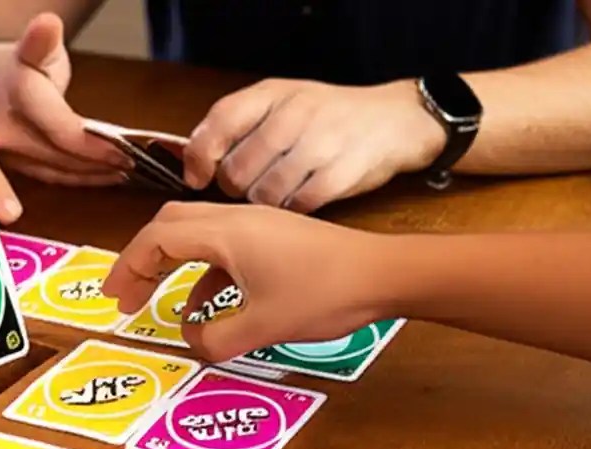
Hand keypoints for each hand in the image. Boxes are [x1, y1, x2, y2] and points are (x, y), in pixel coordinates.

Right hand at [0, 13, 126, 185]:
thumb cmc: (21, 65)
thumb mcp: (37, 47)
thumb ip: (44, 41)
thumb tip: (47, 24)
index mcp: (18, 97)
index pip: (64, 132)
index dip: (98, 146)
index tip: (127, 150)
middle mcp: (7, 132)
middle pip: (65, 157)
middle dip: (102, 162)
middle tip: (136, 162)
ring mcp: (8, 155)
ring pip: (61, 172)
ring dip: (95, 174)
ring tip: (127, 171)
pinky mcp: (16, 169)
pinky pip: (54, 178)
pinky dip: (81, 179)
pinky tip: (105, 175)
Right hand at [103, 202, 387, 360]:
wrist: (385, 274)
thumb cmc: (328, 293)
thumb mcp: (264, 327)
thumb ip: (215, 340)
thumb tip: (192, 343)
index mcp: (224, 233)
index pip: (156, 239)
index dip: (126, 268)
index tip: (114, 297)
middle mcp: (235, 220)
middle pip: (168, 226)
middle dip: (140, 261)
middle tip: (126, 296)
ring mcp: (255, 227)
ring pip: (194, 235)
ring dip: (169, 266)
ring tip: (154, 302)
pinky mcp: (272, 239)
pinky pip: (221, 249)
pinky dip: (201, 275)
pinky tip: (205, 309)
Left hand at [184, 79, 444, 211]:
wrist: (396, 120)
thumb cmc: (328, 117)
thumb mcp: (282, 104)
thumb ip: (239, 126)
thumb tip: (193, 165)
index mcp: (272, 94)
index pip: (220, 122)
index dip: (200, 156)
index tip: (197, 178)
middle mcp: (296, 114)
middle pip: (237, 171)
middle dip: (236, 188)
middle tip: (250, 187)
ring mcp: (321, 143)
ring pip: (264, 194)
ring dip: (264, 204)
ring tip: (277, 194)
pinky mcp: (343, 173)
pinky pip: (297, 206)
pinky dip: (293, 211)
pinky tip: (300, 201)